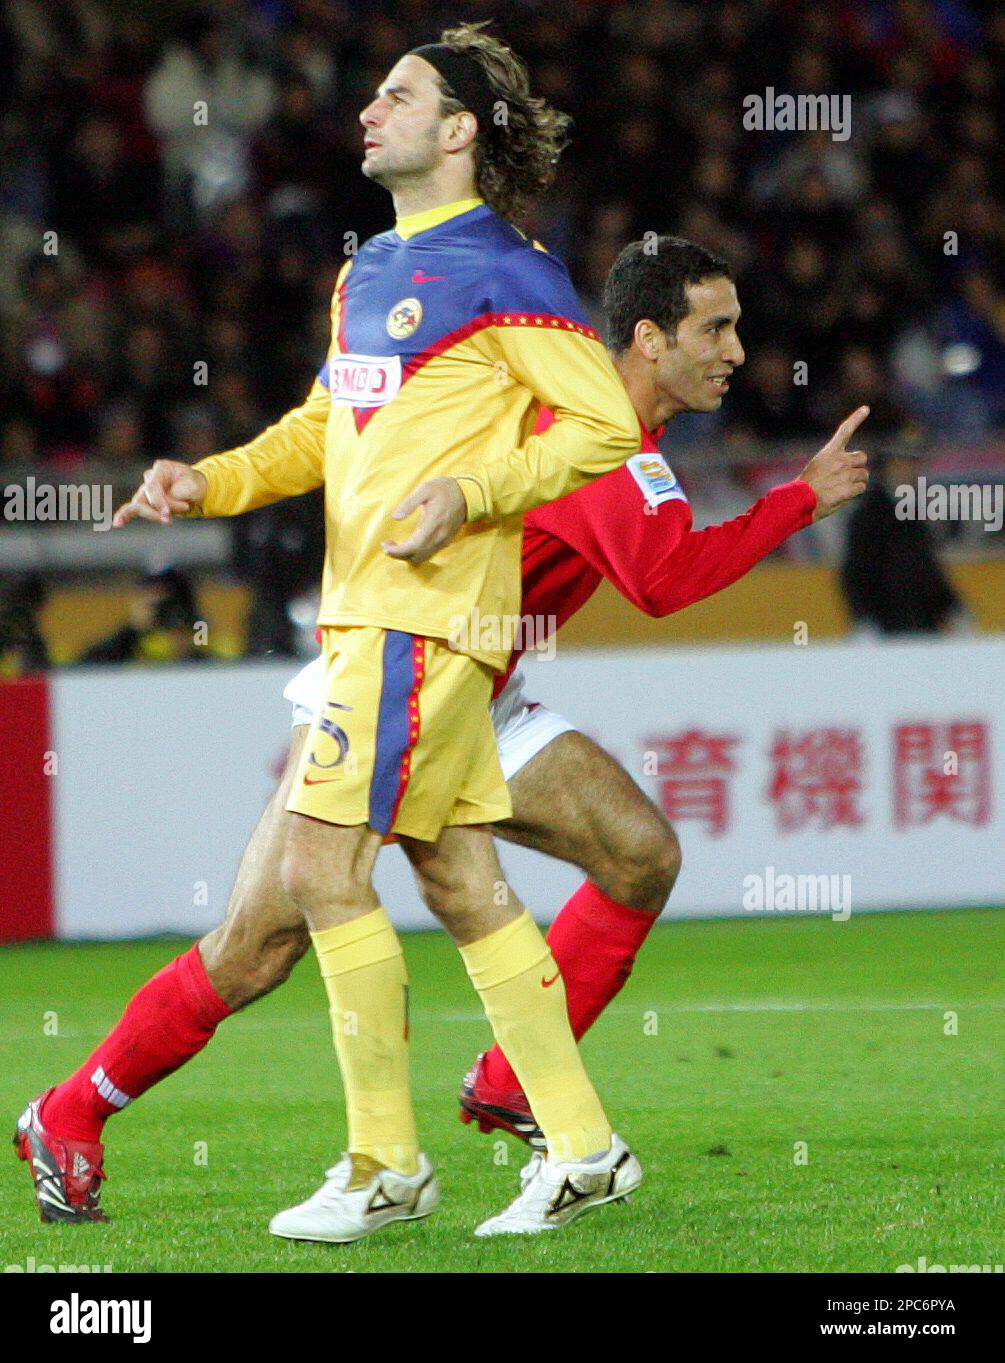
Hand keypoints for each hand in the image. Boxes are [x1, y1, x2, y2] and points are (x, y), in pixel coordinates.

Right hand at [112, 461, 207, 527]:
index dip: (157, 501)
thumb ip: (177, 495)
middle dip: (154, 510)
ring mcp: (146, 490)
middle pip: (143, 497)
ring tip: (168, 520)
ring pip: (139, 505)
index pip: (152, 486)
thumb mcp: (192, 487)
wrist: (196, 489)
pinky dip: (124, 516)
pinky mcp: (145, 502)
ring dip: (151, 515)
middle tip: (168, 519)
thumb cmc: (194, 485)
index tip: (167, 513)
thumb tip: (164, 509)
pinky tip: (117, 524)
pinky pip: (131, 509)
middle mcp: (150, 478)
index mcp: (161, 468)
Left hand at [382, 477, 466, 564]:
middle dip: (398, 554)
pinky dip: (415, 554)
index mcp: (433, 524)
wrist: (467, 495)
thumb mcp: (425, 489)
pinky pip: (428, 555)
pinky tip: (408, 544)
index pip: (412, 547)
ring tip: (395, 545)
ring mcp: (443, 541)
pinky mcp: (445, 542)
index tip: (385, 545)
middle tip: (386, 544)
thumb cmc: (444, 489)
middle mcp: (439, 537)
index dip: (397, 551)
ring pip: (421, 558)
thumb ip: (409, 503)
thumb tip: (395, 517)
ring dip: (406, 556)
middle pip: (415, 556)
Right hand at [799, 406, 869, 521]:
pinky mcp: (848, 488)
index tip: (866, 409)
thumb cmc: (805, 486)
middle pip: (862, 457)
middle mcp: (839, 460)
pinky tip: (843, 495)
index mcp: (829, 452)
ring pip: (864, 475)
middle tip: (848, 475)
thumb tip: (850, 468)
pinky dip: (855, 492)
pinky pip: (861, 488)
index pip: (844, 431)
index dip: (856, 418)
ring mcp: (845, 474)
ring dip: (857, 481)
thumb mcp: (816, 467)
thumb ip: (833, 463)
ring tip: (842, 488)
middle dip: (858, 465)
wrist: (799, 501)